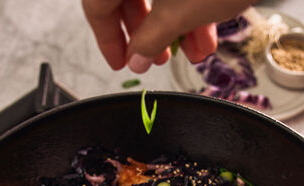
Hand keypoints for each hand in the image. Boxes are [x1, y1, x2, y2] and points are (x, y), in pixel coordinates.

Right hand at [82, 0, 255, 72]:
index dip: (107, 39)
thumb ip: (151, 39)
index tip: (120, 62)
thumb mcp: (181, 12)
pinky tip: (207, 30)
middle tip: (158, 58)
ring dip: (174, 24)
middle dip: (146, 32)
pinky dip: (189, 5)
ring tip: (194, 51)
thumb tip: (136, 59)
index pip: (96, 5)